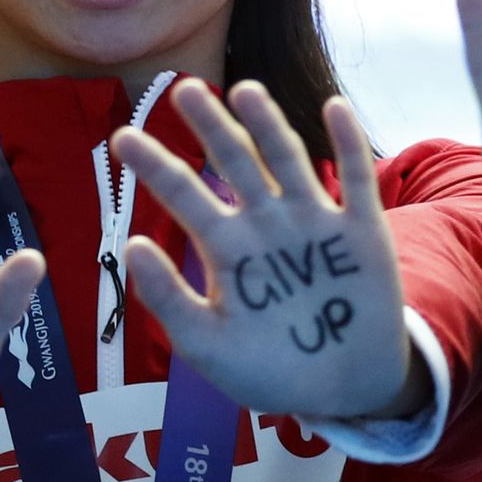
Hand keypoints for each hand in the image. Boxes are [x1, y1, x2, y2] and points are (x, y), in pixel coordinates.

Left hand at [112, 81, 419, 422]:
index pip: (185, 194)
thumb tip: (132, 246)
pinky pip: (356, 179)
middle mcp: (266, 224)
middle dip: (210, 127)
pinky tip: (334, 107)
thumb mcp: (207, 345)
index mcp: (226, 248)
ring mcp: (313, 223)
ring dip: (268, 124)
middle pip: (234, 162)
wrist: (342, 392)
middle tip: (183, 90)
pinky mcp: (361, 232)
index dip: (155, 166)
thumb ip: (168, 299)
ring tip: (245, 91)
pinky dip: (347, 143)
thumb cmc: (270, 370)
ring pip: (287, 160)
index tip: (121, 139)